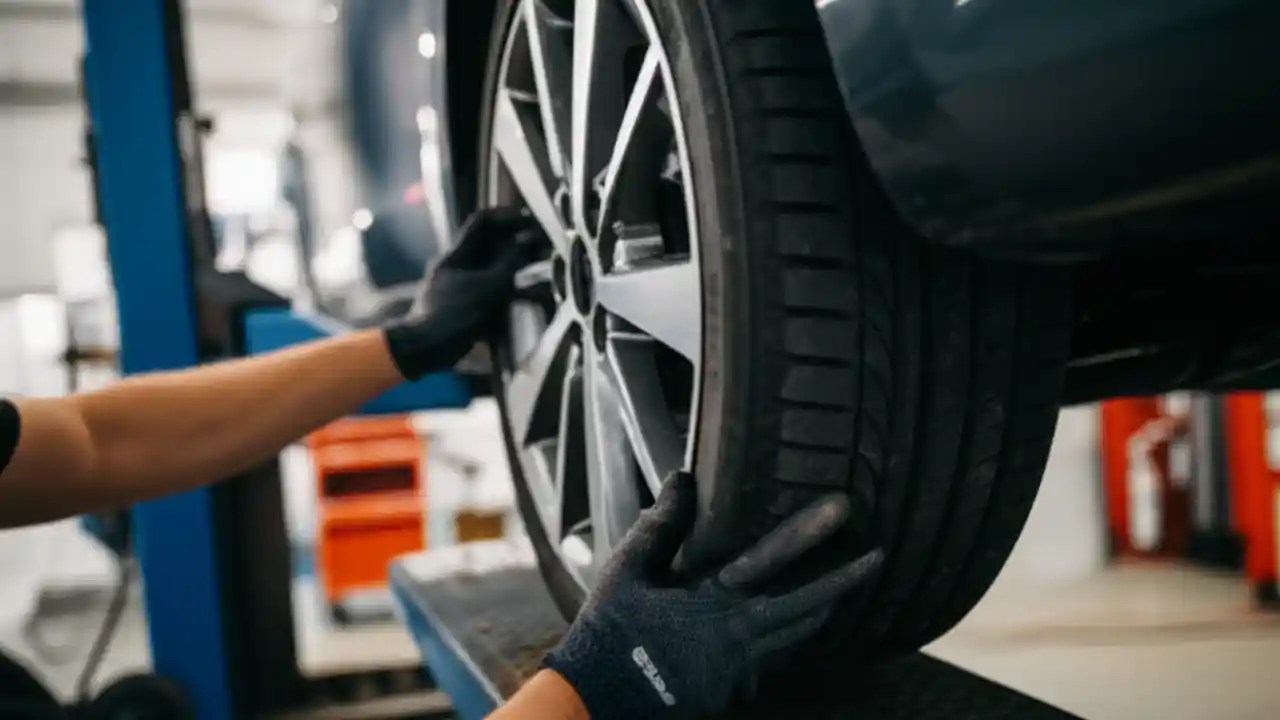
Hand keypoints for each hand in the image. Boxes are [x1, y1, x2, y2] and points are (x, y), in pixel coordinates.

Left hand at [384, 206, 540, 378]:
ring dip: (519, 268)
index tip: (531, 221)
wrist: (427, 350)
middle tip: (545, 245)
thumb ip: (510, 263)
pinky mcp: (468, 309)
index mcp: (456, 255)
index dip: (508, 217)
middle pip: (491, 247)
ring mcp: (463, 288)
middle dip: (519, 244)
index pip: (482, 223)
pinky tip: (534, 296)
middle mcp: (459, 267)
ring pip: (495, 271)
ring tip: (545, 268)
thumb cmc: (455, 314)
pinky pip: (494, 294)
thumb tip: (527, 241)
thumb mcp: (488, 286)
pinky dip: (514, 293)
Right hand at [544, 473, 882, 719]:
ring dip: (823, 611)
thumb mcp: (627, 571)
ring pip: (798, 638)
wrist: (598, 703)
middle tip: (877, 559)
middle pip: (808, 608)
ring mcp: (741, 671)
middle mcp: (739, 639)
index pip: (772, 560)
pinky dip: (791, 640)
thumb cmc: (609, 633)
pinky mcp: (734, 691)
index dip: (810, 533)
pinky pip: (775, 661)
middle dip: (846, 581)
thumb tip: (684, 478)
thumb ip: (661, 525)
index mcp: (714, 603)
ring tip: (844, 588)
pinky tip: (793, 626)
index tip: (843, 509)